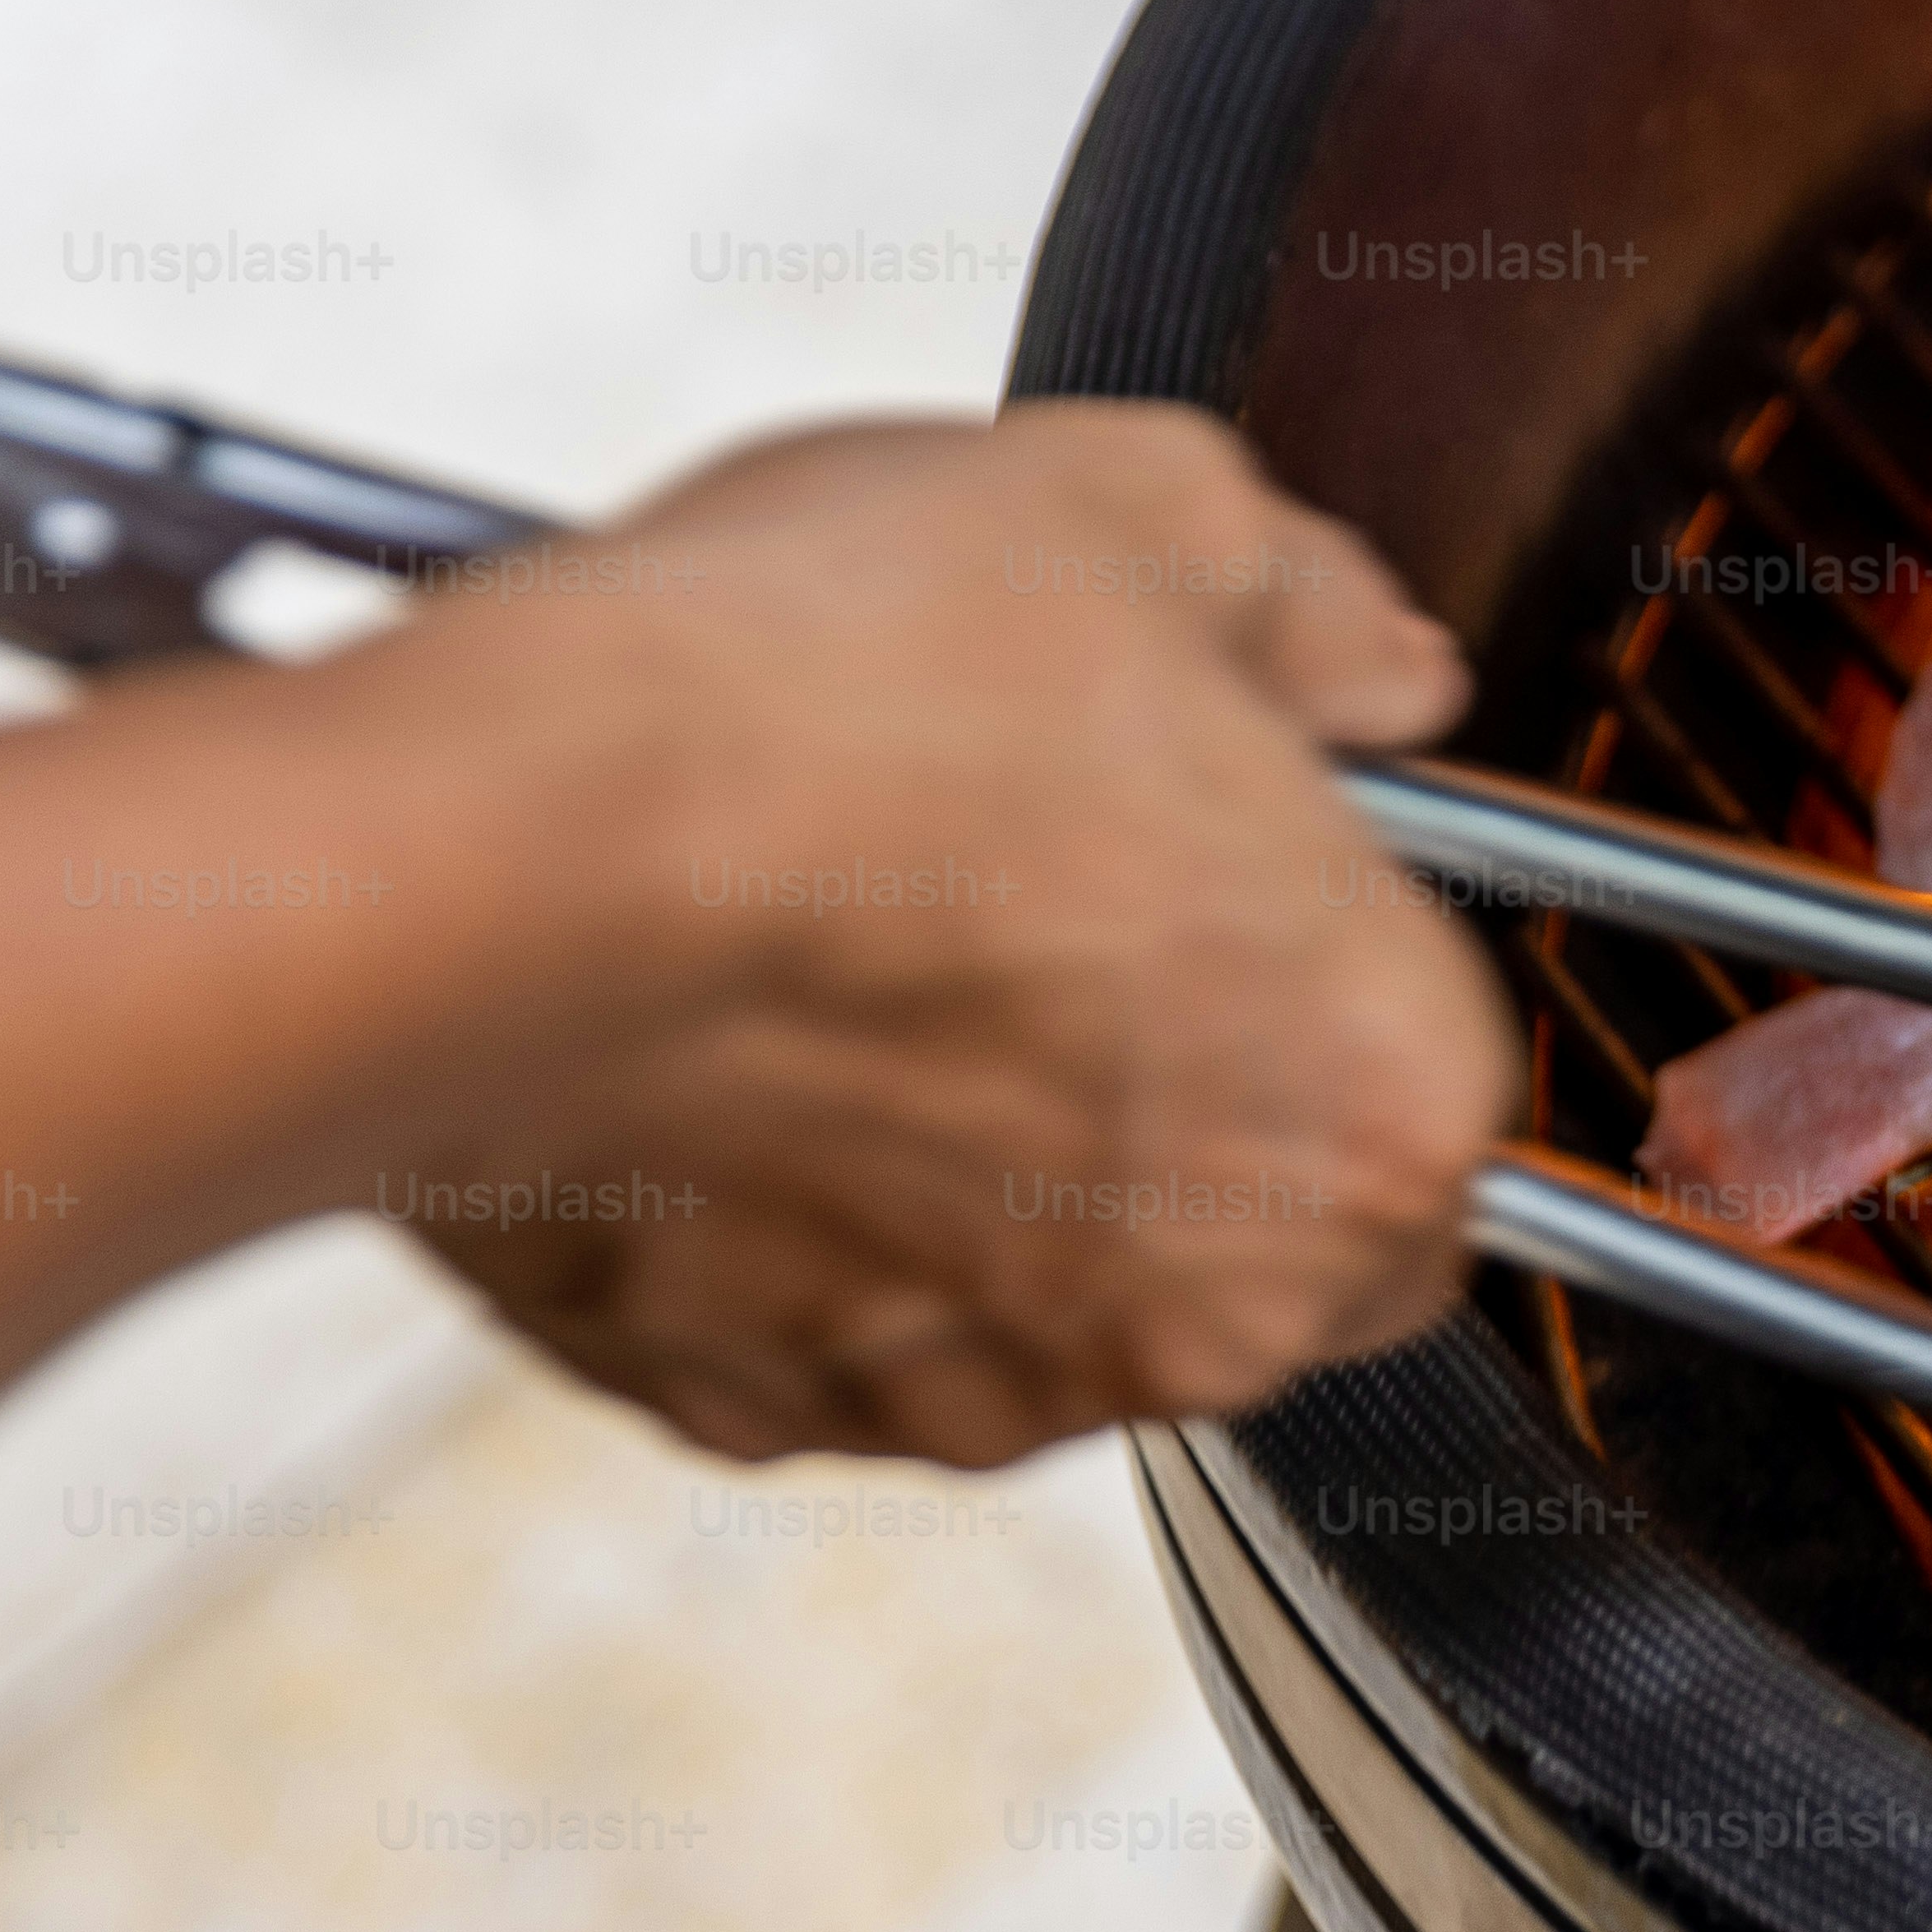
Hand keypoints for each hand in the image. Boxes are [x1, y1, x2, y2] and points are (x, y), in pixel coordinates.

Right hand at [383, 406, 1519, 1465]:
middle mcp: (1218, 1312)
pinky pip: (834, 1336)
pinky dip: (801, 1231)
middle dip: (1178, 1106)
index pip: (1434, 1098)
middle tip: (1034, 925)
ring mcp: (979, 1391)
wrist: (496, 857)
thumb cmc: (844, 699)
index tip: (1219, 887)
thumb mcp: (1155, 518)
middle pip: (1264, 1234)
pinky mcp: (760, 1413)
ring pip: (1049, 1302)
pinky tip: (735, 1069)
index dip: (1324, 980)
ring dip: (988, 1176)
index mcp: (1382, 1114)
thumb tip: (1381, 661)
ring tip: (860, 973)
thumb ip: (1320, 608)